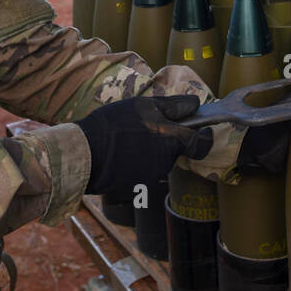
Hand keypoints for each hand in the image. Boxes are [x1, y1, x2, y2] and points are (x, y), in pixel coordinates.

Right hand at [77, 95, 213, 199]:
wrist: (86, 153)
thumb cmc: (114, 124)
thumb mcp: (143, 105)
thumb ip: (173, 106)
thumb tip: (195, 105)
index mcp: (171, 139)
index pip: (201, 144)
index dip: (204, 137)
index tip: (203, 130)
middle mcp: (166, 160)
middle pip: (177, 150)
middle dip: (169, 140)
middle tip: (148, 128)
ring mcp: (153, 175)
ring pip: (160, 159)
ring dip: (152, 150)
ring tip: (129, 139)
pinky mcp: (139, 185)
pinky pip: (145, 170)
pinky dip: (139, 162)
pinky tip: (123, 153)